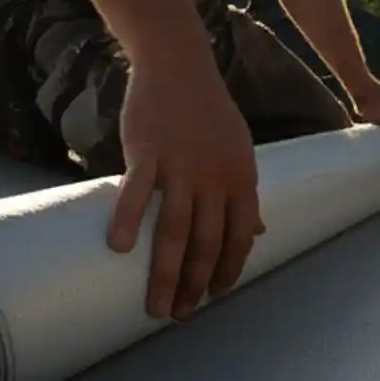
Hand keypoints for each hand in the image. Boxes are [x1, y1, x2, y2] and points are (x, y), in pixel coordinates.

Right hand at [107, 59, 263, 319]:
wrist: (179, 65)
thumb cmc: (208, 113)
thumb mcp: (239, 152)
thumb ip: (244, 194)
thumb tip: (260, 232)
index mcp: (241, 179)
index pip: (240, 238)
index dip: (228, 271)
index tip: (213, 297)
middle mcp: (215, 177)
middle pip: (207, 244)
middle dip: (194, 286)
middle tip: (178, 315)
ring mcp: (181, 165)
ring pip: (175, 231)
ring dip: (165, 275)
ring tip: (155, 307)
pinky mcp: (148, 151)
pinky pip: (137, 192)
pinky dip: (129, 220)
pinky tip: (120, 249)